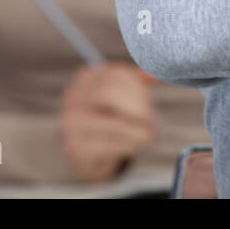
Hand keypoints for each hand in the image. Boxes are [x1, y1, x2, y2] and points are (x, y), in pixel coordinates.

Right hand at [60, 62, 159, 182]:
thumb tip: (157, 75)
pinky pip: (109, 146)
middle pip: (109, 93)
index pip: (117, 75)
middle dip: (138, 107)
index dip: (140, 88)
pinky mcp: (76, 148)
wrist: (88, 153)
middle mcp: (74, 97)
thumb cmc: (111, 117)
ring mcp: (72, 123)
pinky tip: (134, 145)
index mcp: (88, 77)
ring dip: (138, 132)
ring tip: (149, 136)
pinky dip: (129, 146)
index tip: (149, 102)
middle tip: (151, 121)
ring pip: (112, 124)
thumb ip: (141, 83)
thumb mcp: (125, 95)